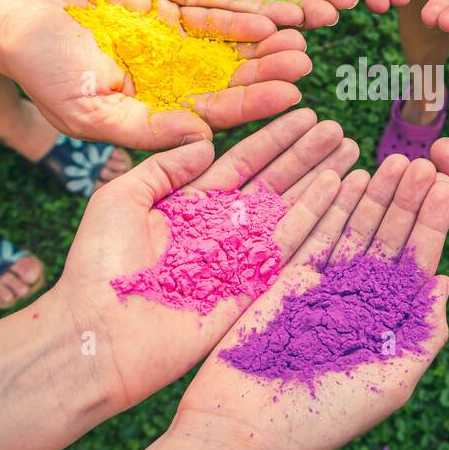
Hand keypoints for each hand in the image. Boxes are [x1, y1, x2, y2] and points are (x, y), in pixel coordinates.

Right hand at [0, 0, 311, 149]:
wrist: (16, 12)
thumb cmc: (41, 69)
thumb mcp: (90, 111)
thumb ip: (145, 129)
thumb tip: (202, 142)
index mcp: (156, 118)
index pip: (216, 115)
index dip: (254, 106)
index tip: (292, 97)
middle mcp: (171, 88)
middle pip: (232, 83)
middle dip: (270, 75)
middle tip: (308, 64)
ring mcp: (172, 51)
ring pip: (229, 51)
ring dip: (265, 47)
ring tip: (303, 37)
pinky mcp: (168, 15)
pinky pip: (212, 18)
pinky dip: (240, 19)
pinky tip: (272, 17)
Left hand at [50, 109, 360, 414]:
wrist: (97, 336)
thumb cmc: (98, 269)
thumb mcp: (119, 200)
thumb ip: (163, 168)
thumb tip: (204, 142)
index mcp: (189, 207)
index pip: (241, 164)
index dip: (273, 139)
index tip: (304, 112)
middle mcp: (220, 232)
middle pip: (274, 185)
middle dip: (306, 156)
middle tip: (339, 129)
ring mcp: (239, 262)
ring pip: (290, 213)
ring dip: (321, 182)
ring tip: (352, 152)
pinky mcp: (252, 292)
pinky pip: (291, 250)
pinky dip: (317, 220)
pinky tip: (339, 190)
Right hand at [98, 155, 448, 449]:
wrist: (247, 430)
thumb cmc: (324, 418)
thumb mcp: (391, 381)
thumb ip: (423, 333)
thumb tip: (445, 282)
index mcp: (387, 323)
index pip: (416, 264)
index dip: (432, 226)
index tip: (448, 188)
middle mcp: (357, 300)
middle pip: (388, 238)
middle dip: (406, 200)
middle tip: (423, 160)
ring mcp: (320, 286)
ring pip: (353, 229)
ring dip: (373, 195)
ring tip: (393, 160)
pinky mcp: (283, 279)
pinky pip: (311, 234)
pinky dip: (329, 205)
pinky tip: (347, 177)